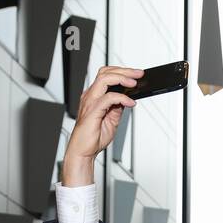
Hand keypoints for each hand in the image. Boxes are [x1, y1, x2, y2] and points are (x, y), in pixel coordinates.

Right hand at [62, 66, 142, 184]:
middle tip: (139, 74)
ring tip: (134, 83)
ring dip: (122, 78)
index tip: (136, 75)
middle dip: (124, 71)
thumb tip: (127, 99)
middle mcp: (91, 96)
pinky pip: (109, 98)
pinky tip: (130, 103)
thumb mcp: (112, 120)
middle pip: (106, 73)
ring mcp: (90, 102)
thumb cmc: (93, 138)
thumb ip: (117, 108)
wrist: (83, 151)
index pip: (106, 76)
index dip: (121, 72)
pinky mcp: (93, 110)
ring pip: (105, 79)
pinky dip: (122, 98)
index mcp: (94, 96)